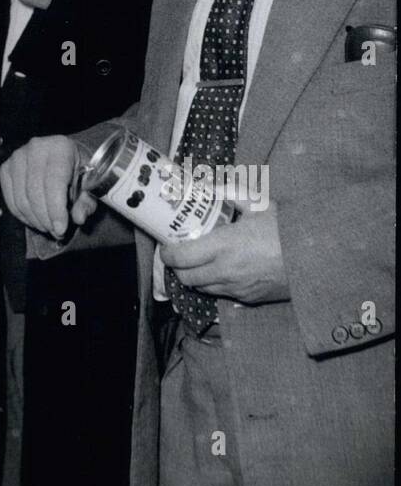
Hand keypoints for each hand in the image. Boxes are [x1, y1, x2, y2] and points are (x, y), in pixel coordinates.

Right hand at [0, 135, 97, 238]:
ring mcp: (18, 157)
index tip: (61, 229)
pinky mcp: (6, 168)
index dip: (56, 209)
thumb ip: (86, 202)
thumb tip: (79, 217)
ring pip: (22, 199)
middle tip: (56, 232)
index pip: (54, 182)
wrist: (61, 157)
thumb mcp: (88, 185)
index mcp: (60, 147)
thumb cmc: (76, 170)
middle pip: (35, 192)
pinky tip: (35, 219)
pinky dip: (22, 215)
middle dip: (45, 218)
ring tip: (48, 227)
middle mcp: (36, 147)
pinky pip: (11, 199)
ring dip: (35, 220)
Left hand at [158, 198, 289, 304]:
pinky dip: (216, 284)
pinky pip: (223, 294)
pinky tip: (224, 271)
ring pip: (202, 288)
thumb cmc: (286, 228)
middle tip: (180, 253)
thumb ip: (230, 193)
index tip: (166, 245)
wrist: (318, 257)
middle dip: (178, 267)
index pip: (180, 257)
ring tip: (200, 262)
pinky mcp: (250, 299)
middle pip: (186, 277)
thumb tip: (211, 186)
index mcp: (223, 246)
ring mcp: (237, 288)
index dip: (167, 253)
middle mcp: (225, 271)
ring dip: (196, 277)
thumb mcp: (258, 203)